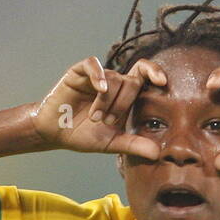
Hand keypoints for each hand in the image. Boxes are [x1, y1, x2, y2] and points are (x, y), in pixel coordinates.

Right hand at [33, 56, 163, 159]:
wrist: (56, 134)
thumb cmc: (84, 136)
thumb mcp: (112, 143)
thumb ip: (134, 145)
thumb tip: (157, 154)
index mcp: (126, 96)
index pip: (145, 75)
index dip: (155, 73)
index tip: (163, 83)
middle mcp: (114, 83)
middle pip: (130, 81)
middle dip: (122, 104)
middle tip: (108, 121)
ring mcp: (97, 76)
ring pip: (113, 77)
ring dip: (107, 100)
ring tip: (95, 117)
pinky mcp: (79, 72)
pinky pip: (93, 65)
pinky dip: (99, 75)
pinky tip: (100, 89)